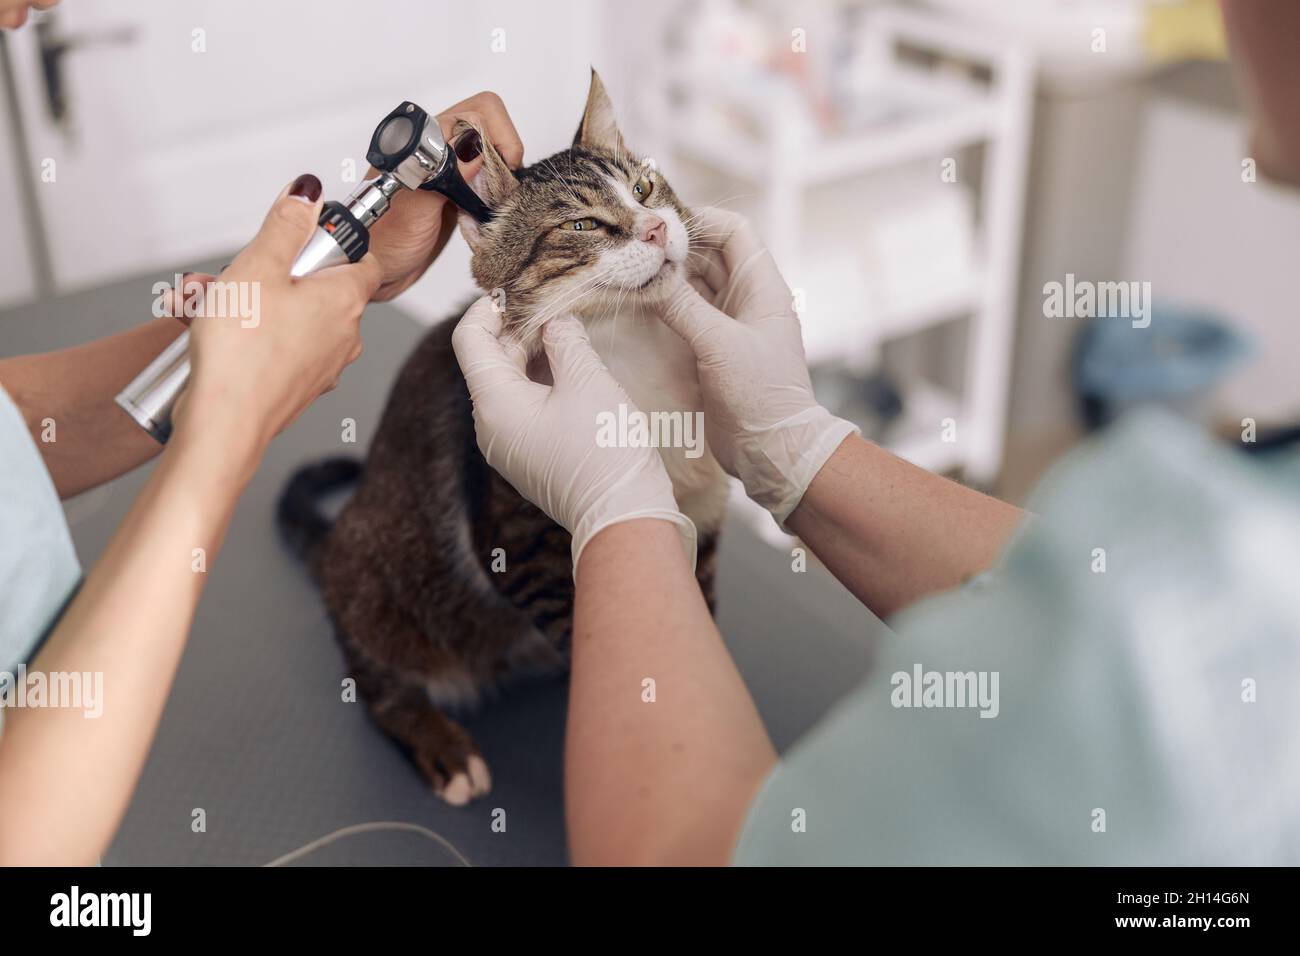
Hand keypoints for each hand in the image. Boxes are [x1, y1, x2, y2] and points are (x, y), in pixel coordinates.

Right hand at [177, 174, 382, 457]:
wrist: (224, 424)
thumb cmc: (242, 352)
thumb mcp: (259, 265)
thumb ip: (286, 225)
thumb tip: (307, 193)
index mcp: (346, 300)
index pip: (363, 258)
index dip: (331, 243)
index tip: (298, 240)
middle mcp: (344, 335)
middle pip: (317, 287)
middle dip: (269, 274)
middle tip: (231, 277)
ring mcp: (324, 365)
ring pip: (291, 317)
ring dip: (249, 304)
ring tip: (206, 304)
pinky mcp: (298, 387)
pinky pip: (277, 346)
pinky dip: (249, 335)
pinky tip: (212, 334)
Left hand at [368, 91, 523, 300]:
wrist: (375, 270)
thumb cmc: (381, 243)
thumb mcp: (412, 211)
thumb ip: (443, 176)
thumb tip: (474, 149)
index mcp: (423, 142)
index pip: (479, 113)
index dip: (497, 139)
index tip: (499, 173)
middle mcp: (439, 149)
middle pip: (493, 126)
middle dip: (506, 155)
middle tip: (499, 190)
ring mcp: (451, 170)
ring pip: (495, 152)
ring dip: (503, 176)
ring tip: (491, 204)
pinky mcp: (459, 191)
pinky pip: (490, 178)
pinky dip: (498, 193)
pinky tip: (486, 213)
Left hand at [451, 298, 695, 573]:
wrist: (625, 518)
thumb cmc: (606, 452)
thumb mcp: (587, 379)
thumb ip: (564, 338)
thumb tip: (553, 321)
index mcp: (493, 404)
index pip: (470, 339)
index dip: (489, 306)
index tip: (519, 288)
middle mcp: (490, 427)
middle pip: (491, 359)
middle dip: (520, 327)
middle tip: (555, 301)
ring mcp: (509, 445)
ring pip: (511, 383)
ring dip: (535, 353)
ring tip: (569, 330)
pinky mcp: (531, 456)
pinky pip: (526, 406)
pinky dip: (544, 380)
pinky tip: (574, 366)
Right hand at [657, 207, 857, 525]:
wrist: (772, 451)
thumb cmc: (761, 395)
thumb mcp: (719, 345)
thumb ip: (682, 306)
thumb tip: (648, 272)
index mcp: (762, 288)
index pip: (734, 231)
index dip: (700, 220)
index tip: (660, 225)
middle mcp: (746, 300)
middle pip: (708, 254)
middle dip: (674, 247)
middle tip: (633, 245)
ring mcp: (729, 324)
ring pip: (693, 284)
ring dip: (666, 276)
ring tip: (629, 268)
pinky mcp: (711, 348)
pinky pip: (685, 314)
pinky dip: (663, 304)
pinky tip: (636, 300)